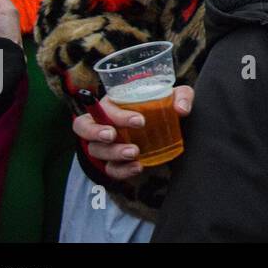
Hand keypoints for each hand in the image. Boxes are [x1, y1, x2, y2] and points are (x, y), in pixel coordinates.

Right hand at [73, 86, 193, 179]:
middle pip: (85, 128)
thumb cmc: (164, 106)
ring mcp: (106, 144)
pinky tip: (137, 167)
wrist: (168, 129)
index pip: (102, 107)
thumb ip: (182, 96)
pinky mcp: (114, 162)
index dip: (115, 114)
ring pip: (95, 150)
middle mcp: (103, 122)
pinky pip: (110, 169)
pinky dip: (122, 170)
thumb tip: (181, 110)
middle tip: (114, 136)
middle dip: (97, 132)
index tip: (139, 121)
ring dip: (112, 152)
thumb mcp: (175, 97)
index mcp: (113, 104)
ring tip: (134, 153)